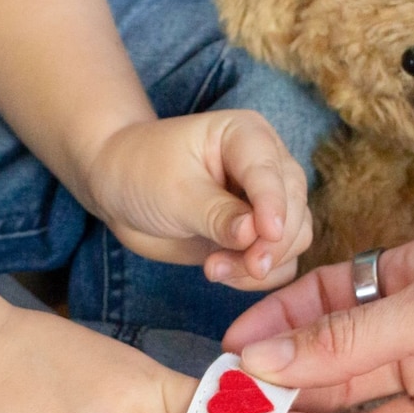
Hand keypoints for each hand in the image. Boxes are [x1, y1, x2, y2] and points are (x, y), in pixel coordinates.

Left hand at [85, 110, 311, 289]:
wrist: (118, 189)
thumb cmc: (141, 173)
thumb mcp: (174, 192)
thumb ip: (216, 214)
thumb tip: (255, 234)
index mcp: (248, 136)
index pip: (271, 172)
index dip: (273, 205)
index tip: (267, 234)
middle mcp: (267, 165)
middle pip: (294, 207)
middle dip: (269, 242)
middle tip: (229, 266)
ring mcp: (265, 202)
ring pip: (294, 237)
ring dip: (262, 263)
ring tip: (214, 270)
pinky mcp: (256, 234)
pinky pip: (280, 261)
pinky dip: (259, 276)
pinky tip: (223, 274)